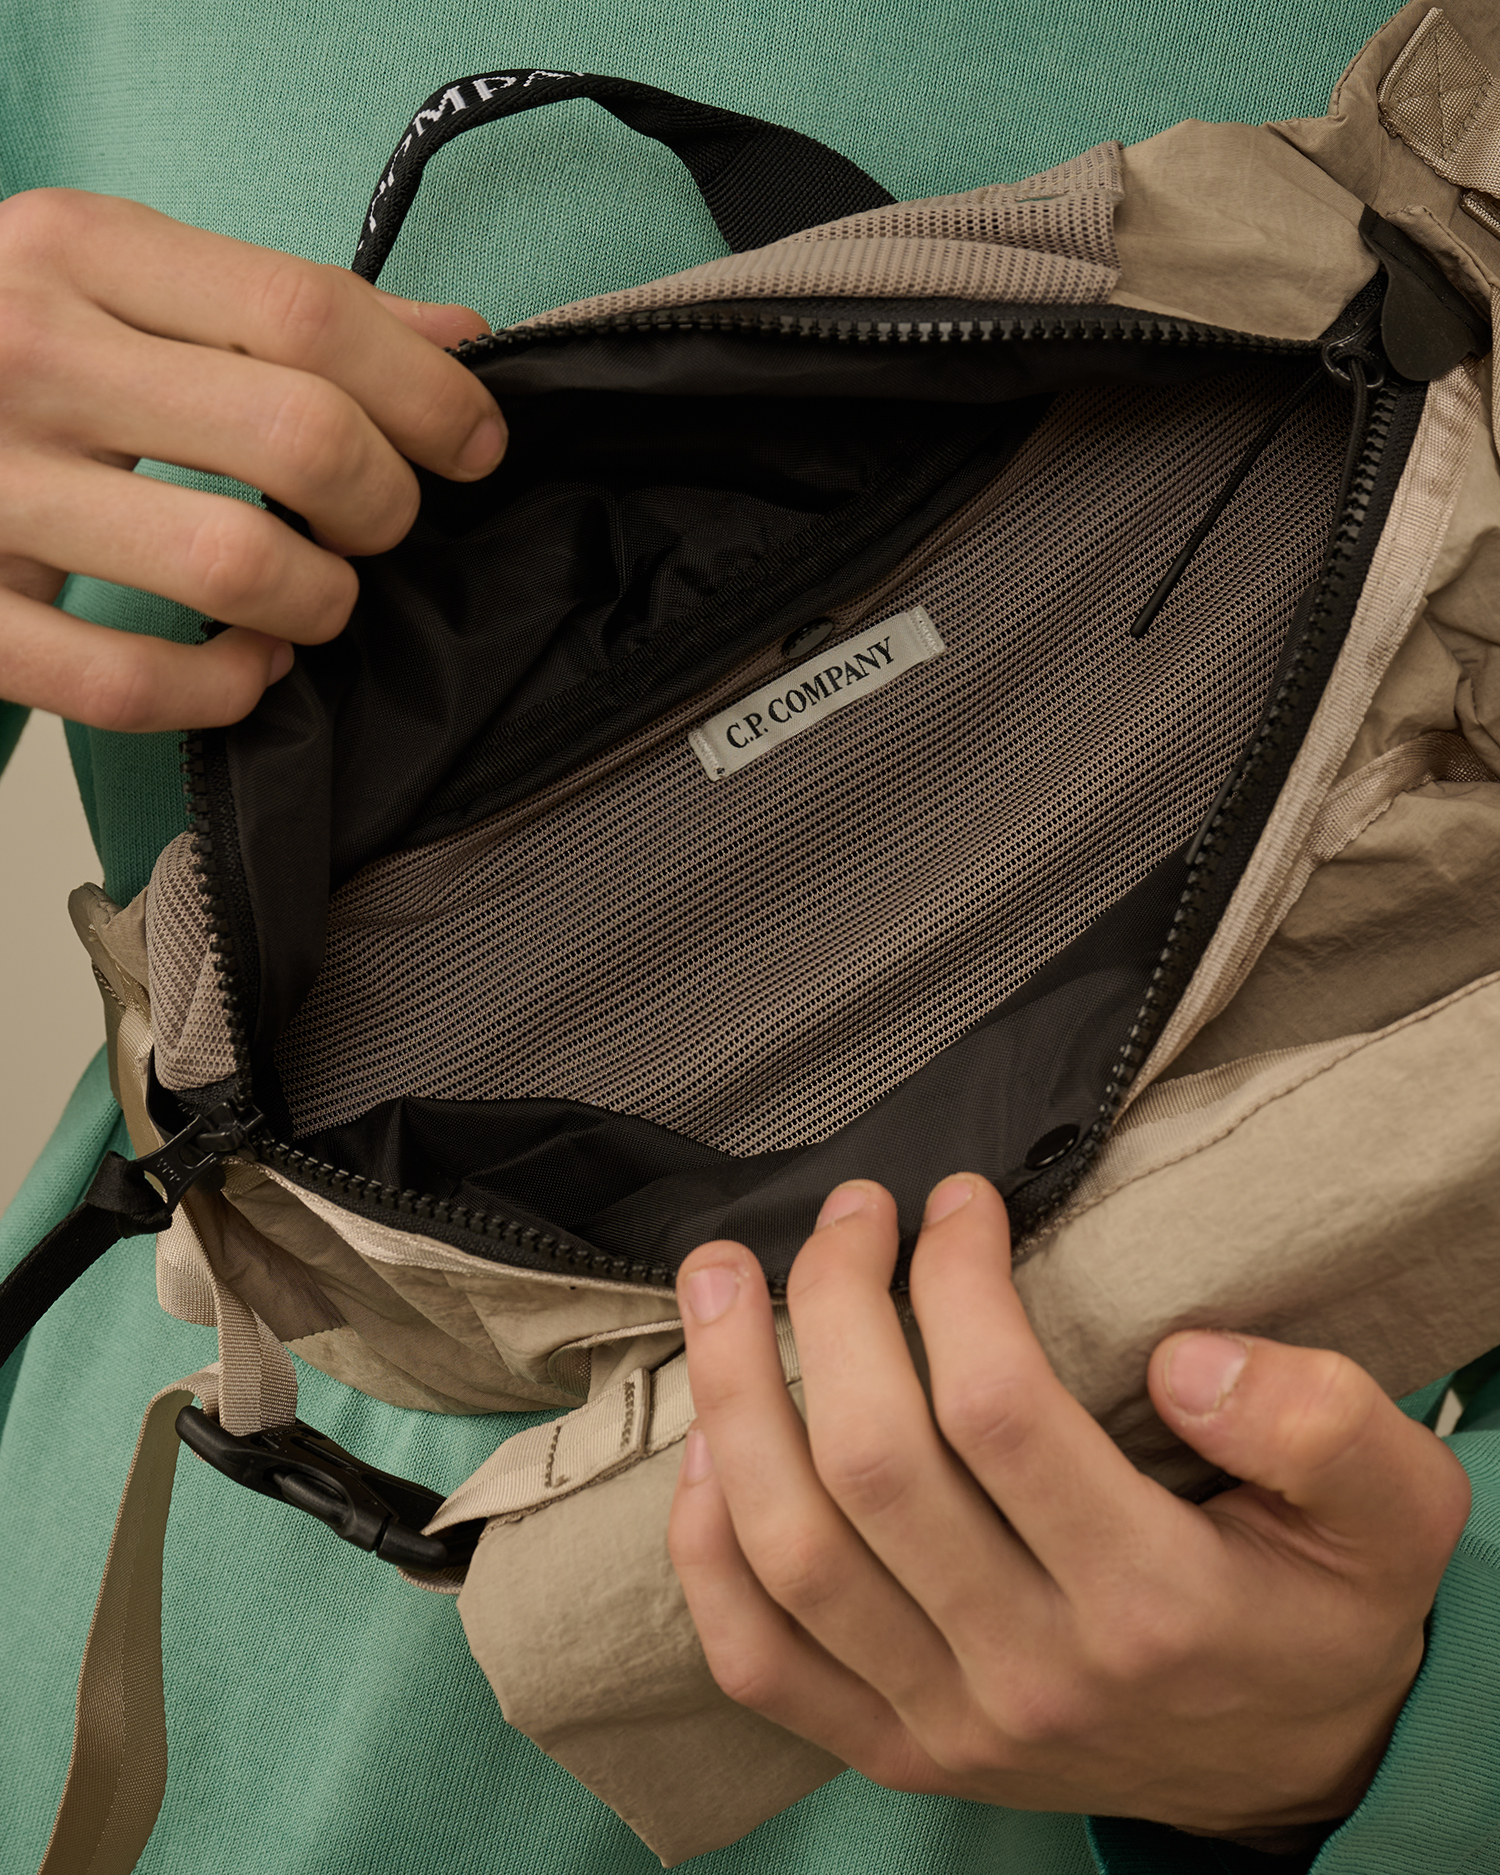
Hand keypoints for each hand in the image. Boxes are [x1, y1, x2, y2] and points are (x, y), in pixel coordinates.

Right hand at [0, 188, 505, 730]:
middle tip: (380, 521)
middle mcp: (29, 355)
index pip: (308, 312)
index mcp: (77, 251)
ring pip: (238, 567)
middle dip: (388, 501)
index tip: (473, 442)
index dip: (429, 392)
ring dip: (322, 601)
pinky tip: (249, 665)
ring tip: (313, 592)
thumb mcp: (119, 278)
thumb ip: (281, 304)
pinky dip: (227, 689)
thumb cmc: (6, 347)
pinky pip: (133, 684)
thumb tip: (456, 339)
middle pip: (301, 437)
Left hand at [670, 1175, 1470, 1848]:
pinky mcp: (892, 1749)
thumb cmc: (1321, 1613)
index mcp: (1154, 1602)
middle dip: (831, 1305)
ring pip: (791, 1550)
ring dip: (734, 1396)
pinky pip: (757, 1659)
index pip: (999, 1409)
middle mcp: (1033, 1669)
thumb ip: (1323, 1426)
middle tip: (846, 1214)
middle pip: (874, 1464)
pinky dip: (706, 1546)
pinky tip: (705, 1442)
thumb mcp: (1395, 1513)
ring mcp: (947, 1719)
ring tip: (721, 1280)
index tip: (957, 1202)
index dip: (953, 1278)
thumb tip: (1185, 1362)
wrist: (1291, 1774)